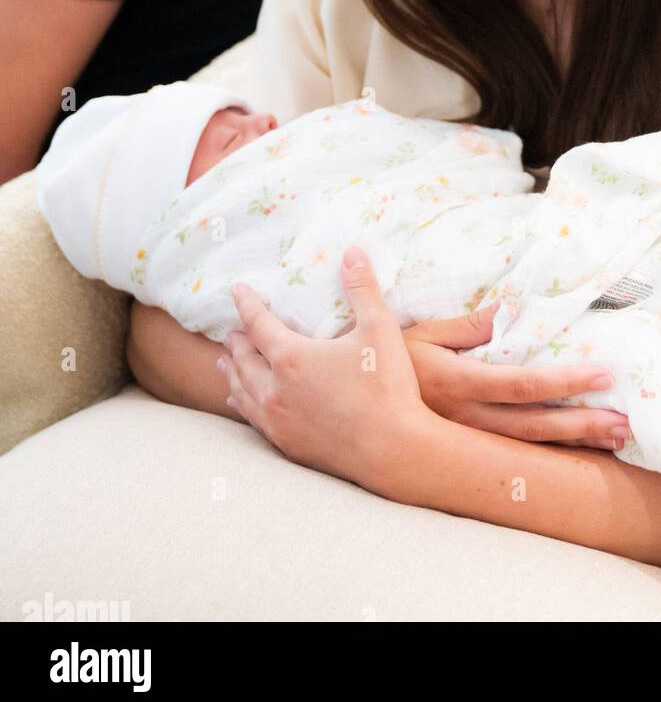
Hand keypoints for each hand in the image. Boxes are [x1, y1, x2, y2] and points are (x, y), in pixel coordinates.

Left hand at [219, 248, 441, 495]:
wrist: (394, 450)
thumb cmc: (388, 386)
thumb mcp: (379, 328)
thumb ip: (362, 288)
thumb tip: (352, 251)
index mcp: (291, 357)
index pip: (257, 323)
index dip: (246, 303)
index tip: (237, 290)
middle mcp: (275, 389)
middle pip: (244, 358)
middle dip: (237, 340)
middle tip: (232, 330)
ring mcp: (278, 420)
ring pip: (242, 390)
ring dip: (232, 372)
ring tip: (224, 363)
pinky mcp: (287, 444)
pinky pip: (252, 419)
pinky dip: (242, 404)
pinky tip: (242, 403)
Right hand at [401, 306, 631, 450]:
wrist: (350, 412)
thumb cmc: (385, 363)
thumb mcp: (420, 334)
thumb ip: (465, 325)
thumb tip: (504, 309)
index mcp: (458, 383)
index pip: (523, 384)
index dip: (565, 380)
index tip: (602, 374)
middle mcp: (467, 420)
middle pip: (536, 426)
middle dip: (583, 424)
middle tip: (626, 422)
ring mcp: (466, 441)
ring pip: (530, 448)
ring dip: (575, 443)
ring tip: (615, 439)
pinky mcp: (464, 452)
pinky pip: (515, 456)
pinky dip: (552, 454)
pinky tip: (580, 452)